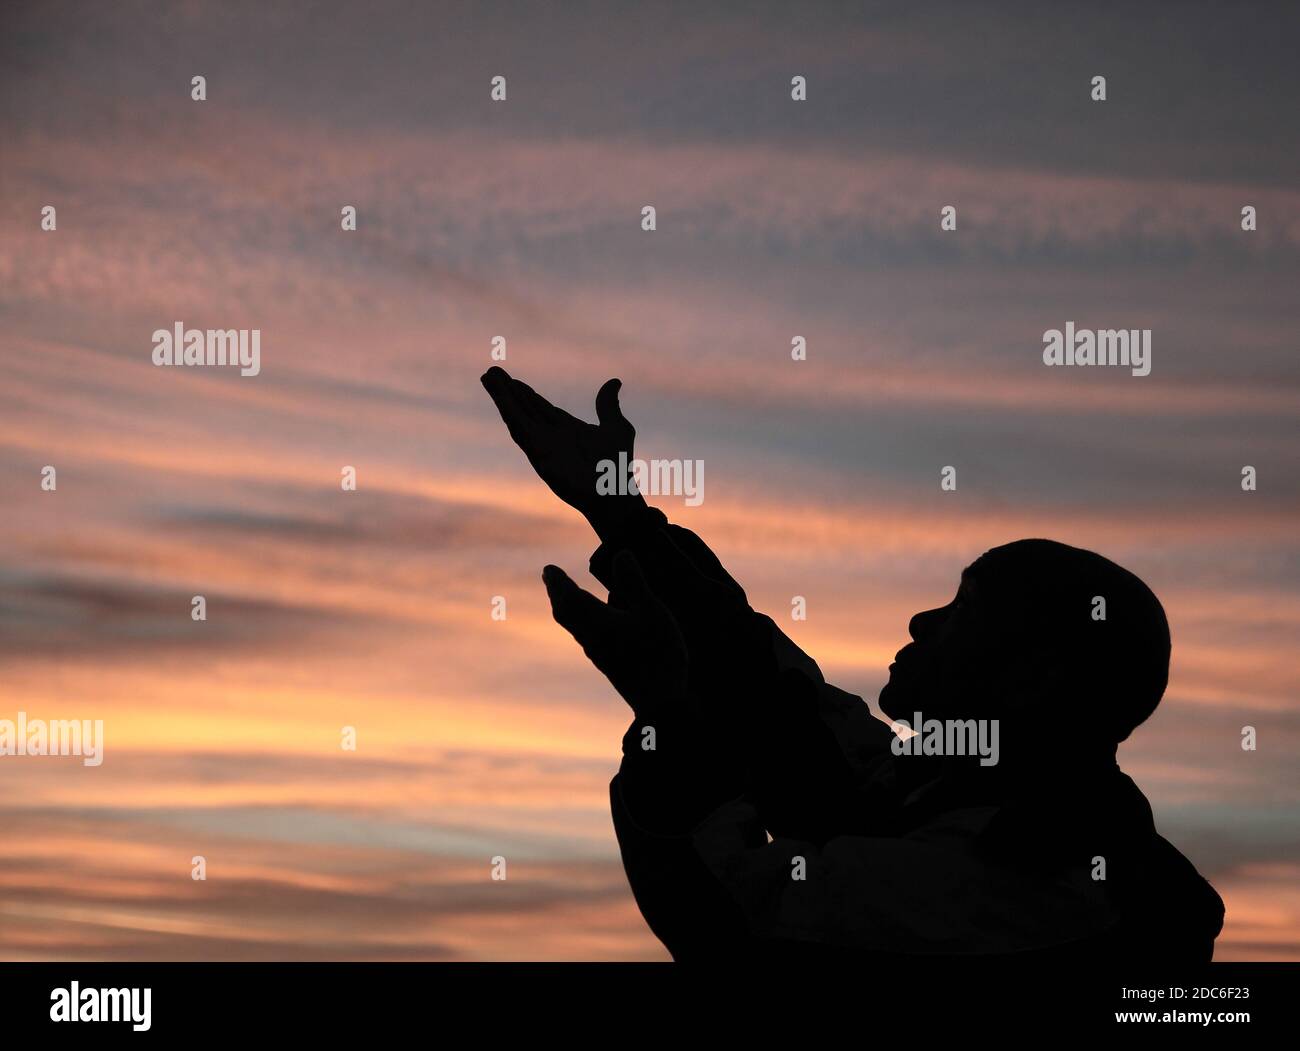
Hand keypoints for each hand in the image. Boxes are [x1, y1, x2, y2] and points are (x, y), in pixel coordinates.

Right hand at [481, 366, 644, 535]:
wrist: (611, 491)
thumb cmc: (616, 466)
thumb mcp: (616, 427)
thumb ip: (608, 405)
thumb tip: (615, 382)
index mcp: (567, 429)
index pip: (540, 407)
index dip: (525, 393)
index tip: (513, 380)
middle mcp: (551, 436)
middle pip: (523, 408)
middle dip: (507, 391)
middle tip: (492, 372)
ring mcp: (542, 444)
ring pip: (516, 415)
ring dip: (502, 397)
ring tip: (488, 377)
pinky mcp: (537, 452)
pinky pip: (519, 428)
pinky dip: (508, 411)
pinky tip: (500, 397)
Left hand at [542, 552, 686, 718]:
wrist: (661, 702)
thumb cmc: (656, 653)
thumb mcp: (650, 611)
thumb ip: (634, 582)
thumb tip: (621, 553)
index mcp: (595, 621)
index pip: (568, 596)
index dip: (558, 581)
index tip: (547, 569)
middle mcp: (590, 637)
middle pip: (566, 613)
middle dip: (559, 593)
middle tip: (552, 578)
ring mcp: (599, 653)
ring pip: (577, 626)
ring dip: (571, 607)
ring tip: (573, 595)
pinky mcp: (610, 664)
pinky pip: (590, 636)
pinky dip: (588, 621)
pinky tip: (605, 620)